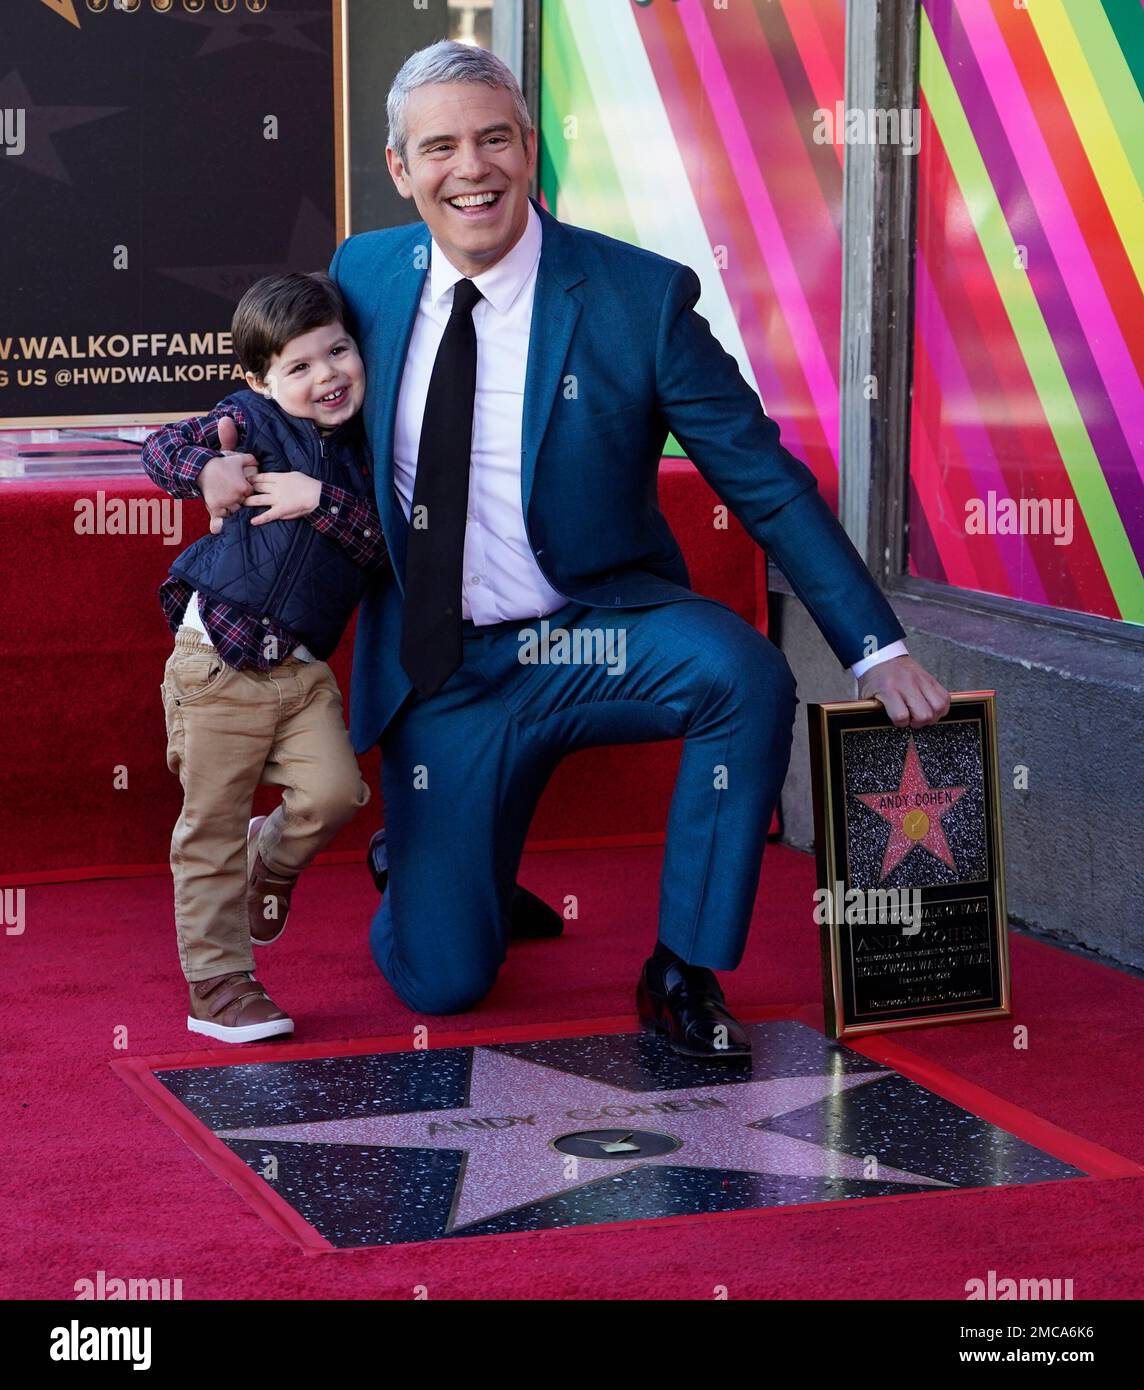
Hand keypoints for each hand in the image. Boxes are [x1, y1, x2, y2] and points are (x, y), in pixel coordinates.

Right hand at [197, 415, 257, 534]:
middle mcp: (236, 497)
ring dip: (232, 506)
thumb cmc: (221, 463)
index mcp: (244, 487)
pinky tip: (221, 505)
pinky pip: (223, 515)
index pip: (251, 495)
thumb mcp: (237, 459)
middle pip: (243, 503)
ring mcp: (226, 503)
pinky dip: (222, 512)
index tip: (240, 488)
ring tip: (227, 500)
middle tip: (232, 493)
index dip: (246, 492)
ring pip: (234, 510)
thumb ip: (250, 459)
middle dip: (239, 499)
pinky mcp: (215, 507)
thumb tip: (258, 462)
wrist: (202, 468)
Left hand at [243, 470, 322, 524]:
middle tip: (239, 490)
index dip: (252, 478)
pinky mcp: (281, 510)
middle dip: (248, 488)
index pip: (261, 476)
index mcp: (279, 478)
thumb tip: (275, 479)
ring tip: (241, 503)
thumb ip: (283, 477)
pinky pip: (268, 515)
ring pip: (258, 499)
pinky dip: (260, 519)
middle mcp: (276, 488)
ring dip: (248, 501)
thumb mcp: (294, 475)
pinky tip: (252, 521)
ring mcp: (277, 499)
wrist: (317, 495)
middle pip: (257, 487)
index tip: (246, 479)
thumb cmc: (308, 484)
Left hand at [857, 655, 950, 727]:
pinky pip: (945, 697)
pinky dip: (941, 707)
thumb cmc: (874, 677)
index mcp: (888, 689)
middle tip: (912, 720)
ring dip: (933, 716)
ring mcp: (921, 681)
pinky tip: (931, 707)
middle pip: (924, 714)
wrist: (881, 656)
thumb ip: (876, 711)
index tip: (898, 721)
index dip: (901, 724)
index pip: (901, 716)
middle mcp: (907, 684)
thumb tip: (884, 725)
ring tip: (923, 715)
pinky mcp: (931, 679)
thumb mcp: (868, 695)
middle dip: (919, 723)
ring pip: (939, 706)